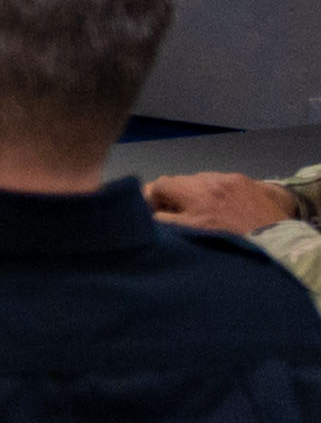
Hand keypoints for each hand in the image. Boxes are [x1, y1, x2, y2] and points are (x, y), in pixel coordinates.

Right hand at [149, 171, 299, 235]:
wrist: (275, 244)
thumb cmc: (226, 242)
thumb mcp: (188, 233)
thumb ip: (164, 220)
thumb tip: (148, 212)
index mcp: (192, 192)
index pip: (158, 185)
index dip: (152, 199)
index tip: (155, 214)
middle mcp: (210, 179)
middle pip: (180, 182)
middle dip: (175, 197)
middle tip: (179, 216)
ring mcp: (230, 179)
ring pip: (201, 182)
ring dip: (197, 194)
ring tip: (205, 213)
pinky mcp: (247, 181)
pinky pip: (222, 183)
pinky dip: (218, 193)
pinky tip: (226, 208)